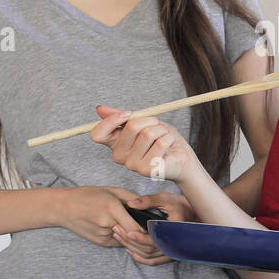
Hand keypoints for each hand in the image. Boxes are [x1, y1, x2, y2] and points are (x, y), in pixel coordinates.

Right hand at [59, 185, 145, 246]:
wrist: (64, 208)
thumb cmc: (88, 195)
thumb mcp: (111, 190)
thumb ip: (131, 198)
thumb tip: (148, 204)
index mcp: (112, 208)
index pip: (136, 226)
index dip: (148, 229)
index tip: (156, 227)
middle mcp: (107, 224)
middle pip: (133, 235)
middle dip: (144, 234)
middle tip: (153, 231)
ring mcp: (103, 236)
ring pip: (127, 239)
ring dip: (133, 235)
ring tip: (138, 228)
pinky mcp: (100, 243)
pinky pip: (119, 242)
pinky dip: (123, 237)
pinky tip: (122, 229)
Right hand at [88, 104, 203, 184]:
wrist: (181, 157)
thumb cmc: (162, 139)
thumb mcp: (142, 122)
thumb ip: (121, 116)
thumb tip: (100, 109)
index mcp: (115, 143)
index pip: (98, 134)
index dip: (111, 120)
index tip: (128, 113)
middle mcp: (120, 156)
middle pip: (131, 127)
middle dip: (149, 120)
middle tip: (156, 126)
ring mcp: (133, 165)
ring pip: (148, 133)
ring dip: (162, 130)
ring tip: (164, 138)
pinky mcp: (148, 170)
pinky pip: (161, 143)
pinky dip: (169, 138)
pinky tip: (169, 146)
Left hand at [111, 191, 195, 266]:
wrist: (196, 216)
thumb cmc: (181, 205)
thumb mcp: (166, 199)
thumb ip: (148, 201)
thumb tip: (131, 203)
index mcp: (174, 231)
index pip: (155, 240)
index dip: (140, 238)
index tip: (127, 231)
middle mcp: (173, 245)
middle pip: (148, 249)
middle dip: (129, 240)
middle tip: (116, 229)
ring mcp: (171, 252)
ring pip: (148, 256)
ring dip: (131, 248)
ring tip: (118, 236)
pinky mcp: (169, 254)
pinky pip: (153, 261)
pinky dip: (140, 258)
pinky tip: (129, 249)